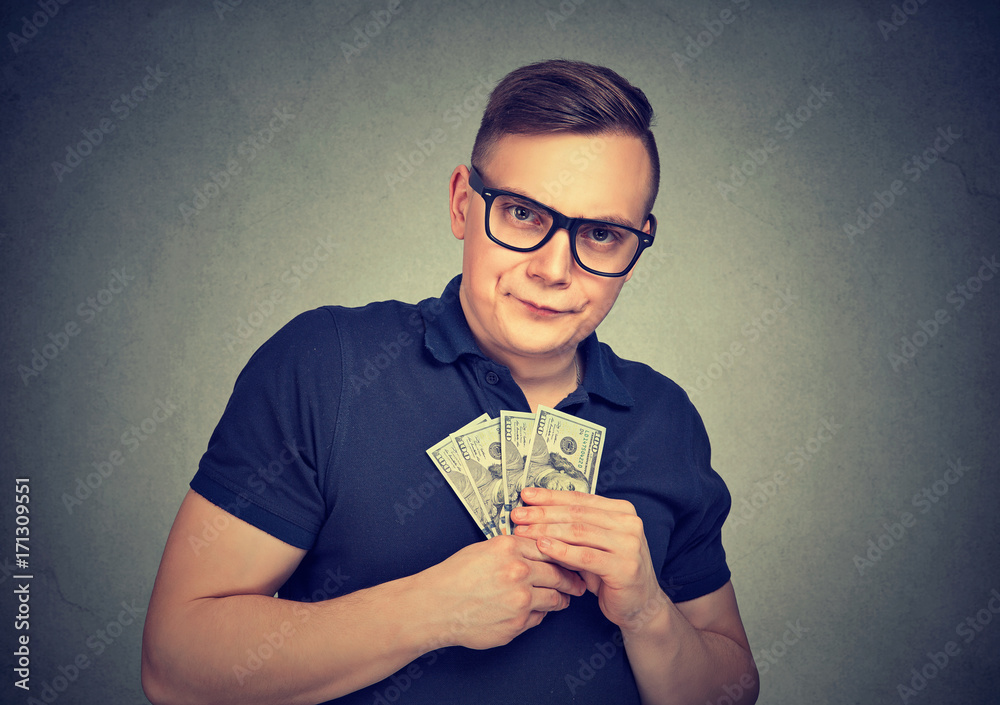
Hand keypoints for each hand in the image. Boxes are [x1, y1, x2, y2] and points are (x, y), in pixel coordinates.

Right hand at [416, 535, 586, 649]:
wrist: (435, 605)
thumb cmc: (454, 576)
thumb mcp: (484, 548)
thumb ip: (513, 548)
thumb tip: (538, 550)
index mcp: (510, 547)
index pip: (550, 547)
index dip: (565, 554)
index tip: (573, 557)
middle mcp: (518, 571)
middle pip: (558, 572)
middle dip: (572, 578)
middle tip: (579, 581)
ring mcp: (520, 598)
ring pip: (554, 597)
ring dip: (562, 598)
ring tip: (565, 598)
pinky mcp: (517, 622)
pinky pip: (539, 618)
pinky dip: (540, 614)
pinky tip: (535, 611)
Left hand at [511, 487, 664, 630]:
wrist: (640, 606)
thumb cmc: (611, 574)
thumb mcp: (592, 545)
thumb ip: (573, 529)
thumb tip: (534, 515)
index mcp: (622, 511)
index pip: (580, 499)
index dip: (551, 496)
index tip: (527, 496)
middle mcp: (629, 523)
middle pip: (577, 513)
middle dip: (543, 513)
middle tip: (519, 515)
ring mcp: (629, 544)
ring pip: (579, 532)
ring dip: (547, 530)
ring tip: (524, 532)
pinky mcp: (625, 566)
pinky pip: (586, 556)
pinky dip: (561, 550)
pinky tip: (543, 547)